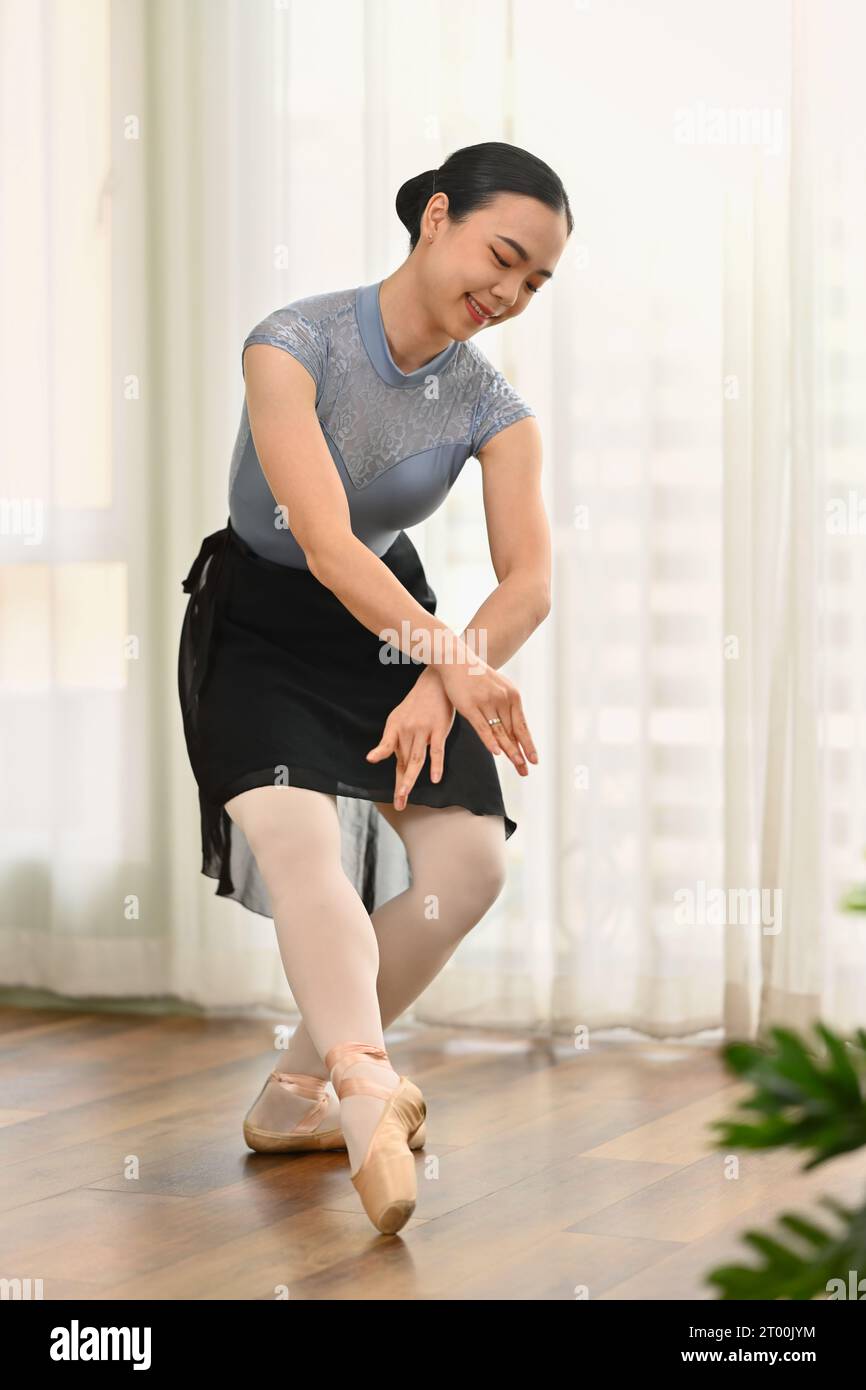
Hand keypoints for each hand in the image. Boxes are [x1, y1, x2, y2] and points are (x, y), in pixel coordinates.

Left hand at [365, 667, 456, 810]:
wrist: (435, 681)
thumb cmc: (417, 702)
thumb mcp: (398, 717)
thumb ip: (392, 739)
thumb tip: (379, 758)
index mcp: (395, 727)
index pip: (387, 751)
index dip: (383, 769)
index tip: (378, 775)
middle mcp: (406, 730)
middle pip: (403, 762)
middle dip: (400, 785)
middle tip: (398, 804)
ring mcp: (423, 730)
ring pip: (416, 759)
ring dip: (410, 779)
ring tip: (406, 795)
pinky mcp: (439, 729)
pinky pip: (437, 750)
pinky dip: (436, 765)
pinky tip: (435, 779)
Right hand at [434, 649, 536, 772]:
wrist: (456, 660)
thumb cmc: (476, 676)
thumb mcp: (498, 687)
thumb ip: (506, 705)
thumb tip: (513, 726)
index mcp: (512, 696)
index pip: (521, 726)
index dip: (528, 744)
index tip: (534, 759)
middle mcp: (502, 699)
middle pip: (513, 732)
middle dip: (521, 753)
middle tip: (527, 770)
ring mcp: (486, 702)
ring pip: (500, 732)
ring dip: (510, 751)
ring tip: (518, 765)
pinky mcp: (470, 706)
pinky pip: (482, 727)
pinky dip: (490, 740)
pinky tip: (497, 752)